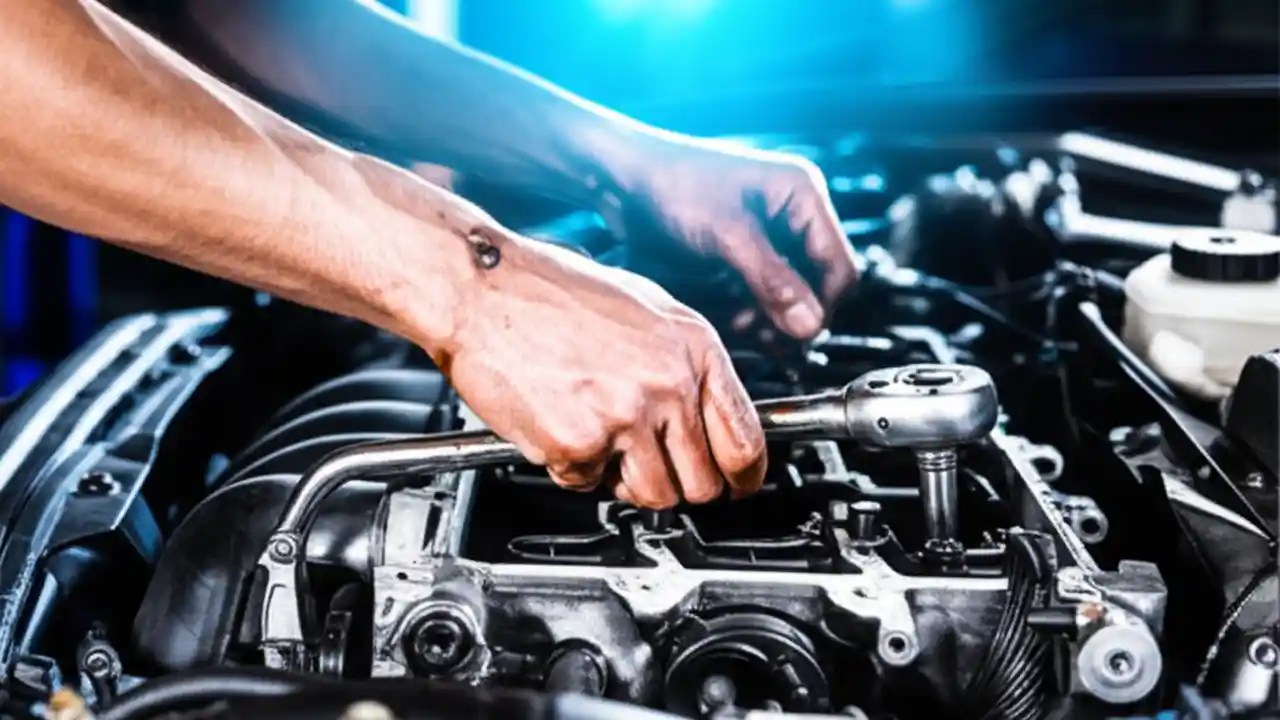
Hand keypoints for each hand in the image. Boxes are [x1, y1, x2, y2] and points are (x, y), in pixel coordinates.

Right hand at [439, 228, 766, 508]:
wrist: (484, 291)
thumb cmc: (553, 291)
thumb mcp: (646, 308)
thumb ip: (685, 363)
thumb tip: (709, 411)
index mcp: (694, 348)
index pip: (745, 441)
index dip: (744, 477)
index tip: (736, 486)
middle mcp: (668, 384)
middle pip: (703, 483)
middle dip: (681, 485)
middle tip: (654, 467)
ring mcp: (624, 418)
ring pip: (653, 497)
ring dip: (628, 483)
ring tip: (600, 441)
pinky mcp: (577, 445)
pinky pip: (589, 485)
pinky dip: (573, 469)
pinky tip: (560, 424)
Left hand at [605, 137, 858, 339]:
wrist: (622, 175)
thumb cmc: (674, 187)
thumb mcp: (728, 236)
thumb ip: (773, 281)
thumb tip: (811, 325)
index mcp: (802, 193)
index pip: (839, 265)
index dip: (823, 304)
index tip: (796, 335)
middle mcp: (791, 210)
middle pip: (817, 281)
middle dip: (794, 313)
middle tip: (767, 340)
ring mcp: (767, 229)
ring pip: (789, 288)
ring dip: (772, 315)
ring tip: (745, 331)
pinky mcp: (742, 246)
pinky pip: (762, 286)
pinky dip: (753, 308)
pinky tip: (734, 321)